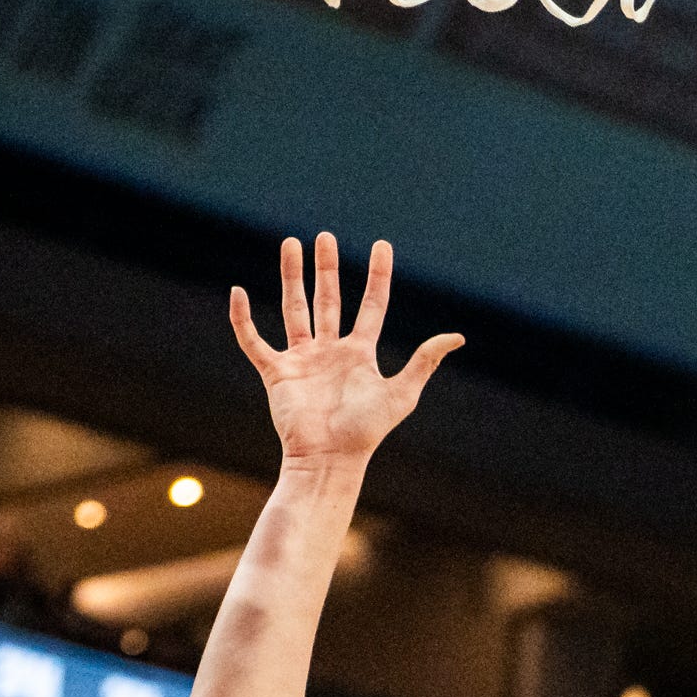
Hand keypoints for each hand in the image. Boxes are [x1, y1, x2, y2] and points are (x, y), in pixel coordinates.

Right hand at [228, 234, 462, 466]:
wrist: (329, 459)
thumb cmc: (366, 432)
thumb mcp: (402, 394)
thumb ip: (424, 362)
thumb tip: (458, 337)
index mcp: (360, 353)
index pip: (372, 305)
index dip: (378, 275)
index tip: (381, 245)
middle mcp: (330, 351)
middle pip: (328, 299)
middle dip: (325, 268)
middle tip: (324, 237)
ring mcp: (302, 360)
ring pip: (294, 309)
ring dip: (291, 276)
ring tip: (290, 244)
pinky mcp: (277, 372)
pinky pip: (254, 340)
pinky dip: (243, 319)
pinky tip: (238, 292)